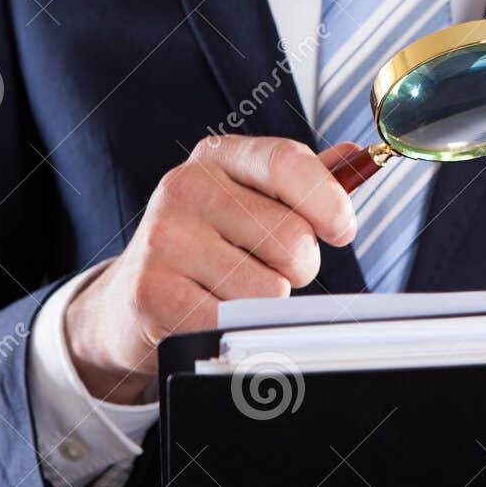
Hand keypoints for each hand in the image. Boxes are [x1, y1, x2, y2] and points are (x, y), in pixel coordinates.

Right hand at [64, 135, 360, 402]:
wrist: (129, 300)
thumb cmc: (208, 248)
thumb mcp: (250, 201)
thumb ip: (304, 182)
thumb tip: (356, 158)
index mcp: (217, 157)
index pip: (287, 163)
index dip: (328, 201)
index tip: (342, 230)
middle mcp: (185, 188)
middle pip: (291, 239)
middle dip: (296, 268)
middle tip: (264, 269)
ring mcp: (164, 239)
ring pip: (270, 289)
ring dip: (265, 304)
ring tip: (232, 292)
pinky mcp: (153, 292)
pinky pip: (235, 322)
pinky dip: (235, 329)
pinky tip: (209, 313)